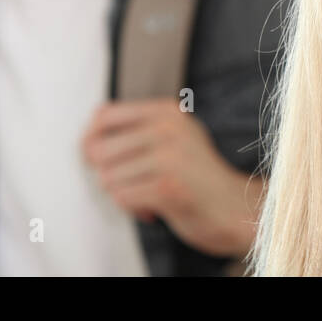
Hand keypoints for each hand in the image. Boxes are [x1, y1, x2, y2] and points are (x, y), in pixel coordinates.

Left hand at [80, 98, 264, 257]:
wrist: (234, 208)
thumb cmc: (197, 176)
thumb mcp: (174, 138)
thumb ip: (137, 131)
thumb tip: (87, 138)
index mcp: (167, 111)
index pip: (104, 116)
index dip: (90, 140)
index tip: (100, 159)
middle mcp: (168, 128)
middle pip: (99, 150)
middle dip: (107, 174)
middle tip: (129, 183)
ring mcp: (170, 157)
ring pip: (107, 178)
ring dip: (123, 194)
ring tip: (147, 196)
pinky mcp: (168, 187)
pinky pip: (122, 198)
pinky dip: (133, 209)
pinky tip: (152, 209)